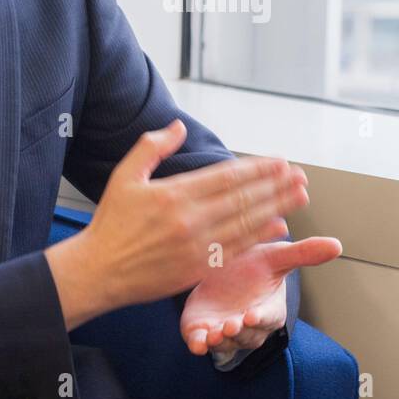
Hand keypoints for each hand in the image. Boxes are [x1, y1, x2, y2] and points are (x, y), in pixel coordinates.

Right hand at [69, 120, 310, 312]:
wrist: (98, 271)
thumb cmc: (111, 224)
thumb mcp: (125, 176)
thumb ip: (152, 148)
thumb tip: (178, 127)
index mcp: (174, 194)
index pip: (226, 176)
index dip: (257, 168)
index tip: (279, 161)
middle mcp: (190, 220)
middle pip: (243, 199)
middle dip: (276, 185)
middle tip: (301, 175)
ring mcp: (195, 247)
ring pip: (245, 223)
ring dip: (276, 208)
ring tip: (299, 196)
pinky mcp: (196, 269)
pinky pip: (235, 250)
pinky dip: (258, 237)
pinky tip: (278, 227)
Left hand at [180, 235, 343, 358]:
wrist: (220, 271)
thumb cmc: (252, 268)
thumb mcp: (276, 257)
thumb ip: (303, 254)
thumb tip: (336, 245)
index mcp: (268, 309)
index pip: (268, 317)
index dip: (260, 318)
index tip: (252, 315)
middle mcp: (248, 325)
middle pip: (246, 335)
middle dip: (238, 332)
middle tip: (230, 325)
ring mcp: (224, 331)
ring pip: (225, 343)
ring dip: (219, 340)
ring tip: (213, 333)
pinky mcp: (201, 332)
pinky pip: (200, 344)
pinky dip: (198, 345)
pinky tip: (196, 342)